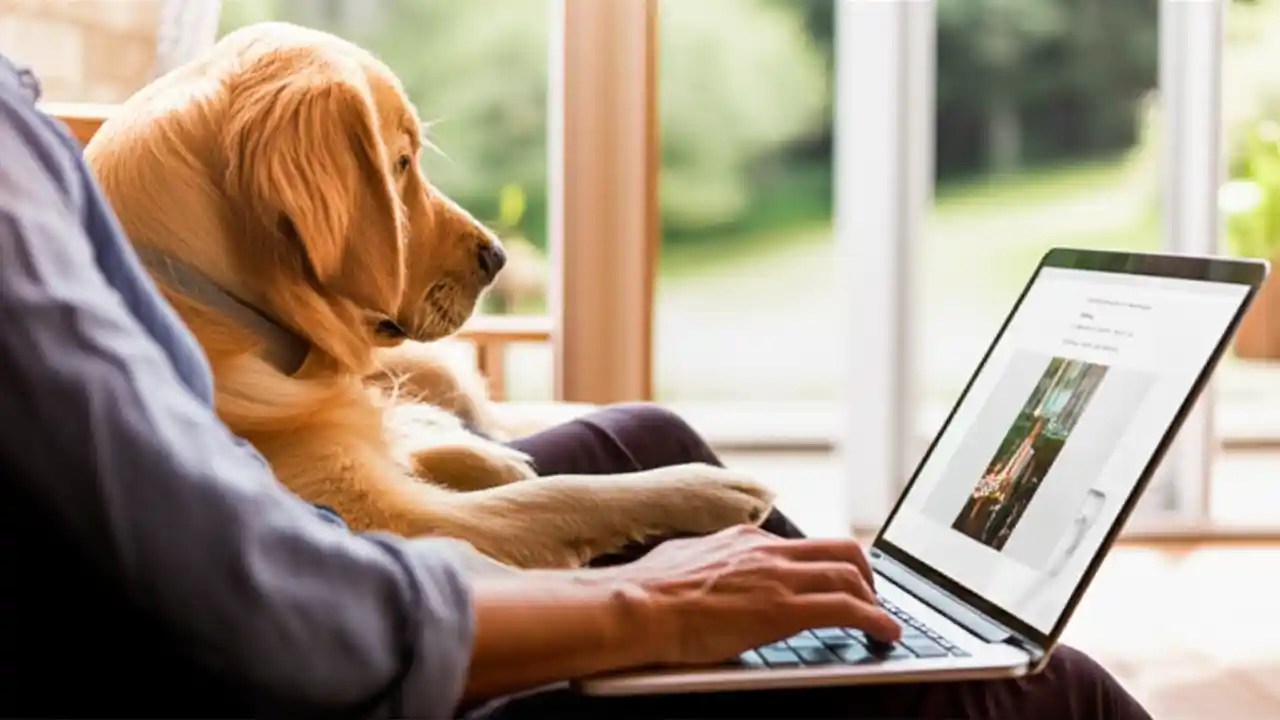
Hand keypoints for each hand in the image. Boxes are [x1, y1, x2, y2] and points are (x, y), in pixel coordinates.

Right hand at [607, 525, 901, 666]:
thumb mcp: (685, 560)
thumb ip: (709, 561)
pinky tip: (887, 635)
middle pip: (839, 551)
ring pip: (849, 577)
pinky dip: (876, 620)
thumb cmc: (648, 593)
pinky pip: (846, 609)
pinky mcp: (783, 608)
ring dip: (874, 601)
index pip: (803, 545)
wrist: (637, 606)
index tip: (840, 579)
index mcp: (744, 539)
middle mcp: (767, 550)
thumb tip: (706, 569)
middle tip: (872, 599)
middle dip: (865, 576)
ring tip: (883, 622)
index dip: (830, 564)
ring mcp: (778, 577)